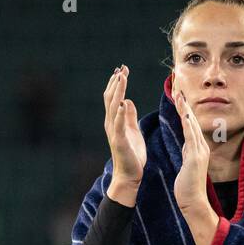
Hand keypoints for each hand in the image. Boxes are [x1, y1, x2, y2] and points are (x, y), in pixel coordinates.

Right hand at [104, 65, 145, 195]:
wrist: (129, 176)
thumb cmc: (132, 155)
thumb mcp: (133, 131)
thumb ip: (129, 116)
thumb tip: (128, 102)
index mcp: (114, 121)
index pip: (114, 98)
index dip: (117, 83)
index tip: (123, 69)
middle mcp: (111, 124)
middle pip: (111, 98)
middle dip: (116, 83)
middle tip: (122, 68)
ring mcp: (114, 132)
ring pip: (113, 107)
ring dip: (117, 92)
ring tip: (121, 78)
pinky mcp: (119, 141)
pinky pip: (118, 124)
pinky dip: (120, 113)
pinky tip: (123, 102)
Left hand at [173, 88, 211, 216]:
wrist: (193, 202)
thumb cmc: (188, 188)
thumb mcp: (187, 165)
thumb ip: (188, 153)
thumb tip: (186, 144)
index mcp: (197, 148)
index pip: (190, 126)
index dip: (185, 111)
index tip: (179, 98)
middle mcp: (200, 147)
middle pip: (192, 122)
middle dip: (185, 106)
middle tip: (179, 90)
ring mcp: (199, 152)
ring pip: (191, 127)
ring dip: (186, 111)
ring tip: (180, 97)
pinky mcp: (195, 158)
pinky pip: (191, 139)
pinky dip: (188, 126)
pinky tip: (185, 115)